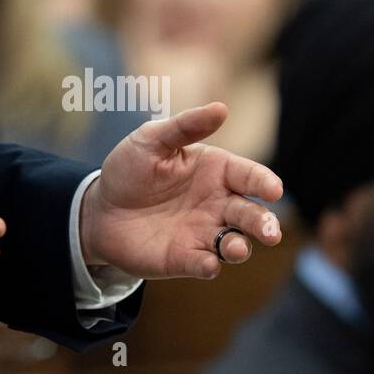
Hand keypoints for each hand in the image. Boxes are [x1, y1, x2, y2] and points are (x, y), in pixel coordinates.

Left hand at [78, 101, 283, 279]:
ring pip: (234, 243)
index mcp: (216, 171)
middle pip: (251, 214)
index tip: (273, 189)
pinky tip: (208, 263)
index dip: (263, 182)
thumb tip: (221, 108)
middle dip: (264, 223)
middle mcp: (217, 204)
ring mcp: (204, 233)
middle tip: (269, 231)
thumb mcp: (151, 139)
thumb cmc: (130, 168)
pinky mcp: (186, 259)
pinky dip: (209, 265)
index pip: (249, 175)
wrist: (100, 208)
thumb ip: (185, 127)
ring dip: (239, 247)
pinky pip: (204, 265)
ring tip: (234, 247)